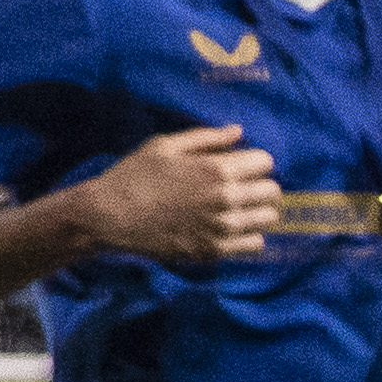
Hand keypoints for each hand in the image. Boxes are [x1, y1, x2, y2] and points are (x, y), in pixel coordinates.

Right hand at [77, 124, 279, 264]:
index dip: (251, 161)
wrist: (109, 216)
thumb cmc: (133, 175)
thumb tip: (239, 132)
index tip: (236, 165)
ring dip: (256, 211)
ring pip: (269, 218)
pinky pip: (256, 243)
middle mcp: (227, 199)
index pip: (266, 162)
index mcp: (216, 169)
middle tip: (237, 188)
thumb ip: (206, 138)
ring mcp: (222, 227)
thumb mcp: (163, 146)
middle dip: (258, 185)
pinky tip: (228, 228)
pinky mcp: (215, 250)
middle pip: (273, 191)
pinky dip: (248, 235)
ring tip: (234, 209)